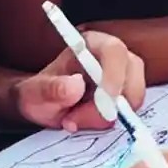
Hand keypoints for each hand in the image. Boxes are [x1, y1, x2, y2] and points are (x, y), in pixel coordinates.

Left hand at [13, 31, 145, 132]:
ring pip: (132, 98)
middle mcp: (113, 57)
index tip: (103, 103)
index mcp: (91, 44)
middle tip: (77, 119)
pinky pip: (129, 112)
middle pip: (131, 76)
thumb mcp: (35, 93)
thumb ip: (51, 89)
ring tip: (74, 120)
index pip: (114, 51)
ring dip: (105, 117)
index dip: (114, 75)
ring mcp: (124, 77)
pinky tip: (85, 122)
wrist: (43, 106)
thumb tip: (76, 85)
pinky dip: (108, 122)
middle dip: (109, 105)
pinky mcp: (126, 96)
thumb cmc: (40, 93)